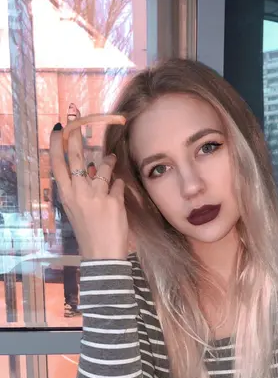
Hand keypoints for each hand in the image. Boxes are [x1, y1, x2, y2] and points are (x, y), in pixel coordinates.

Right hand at [50, 104, 128, 259]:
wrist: (102, 255)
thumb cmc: (89, 233)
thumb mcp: (77, 210)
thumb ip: (80, 191)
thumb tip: (91, 171)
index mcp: (66, 196)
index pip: (58, 165)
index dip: (58, 145)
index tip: (59, 129)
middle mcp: (79, 193)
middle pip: (77, 159)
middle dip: (77, 138)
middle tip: (78, 122)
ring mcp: (97, 196)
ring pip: (103, 168)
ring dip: (108, 162)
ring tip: (111, 158)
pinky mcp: (114, 202)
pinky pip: (118, 184)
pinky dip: (119, 185)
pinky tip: (119, 189)